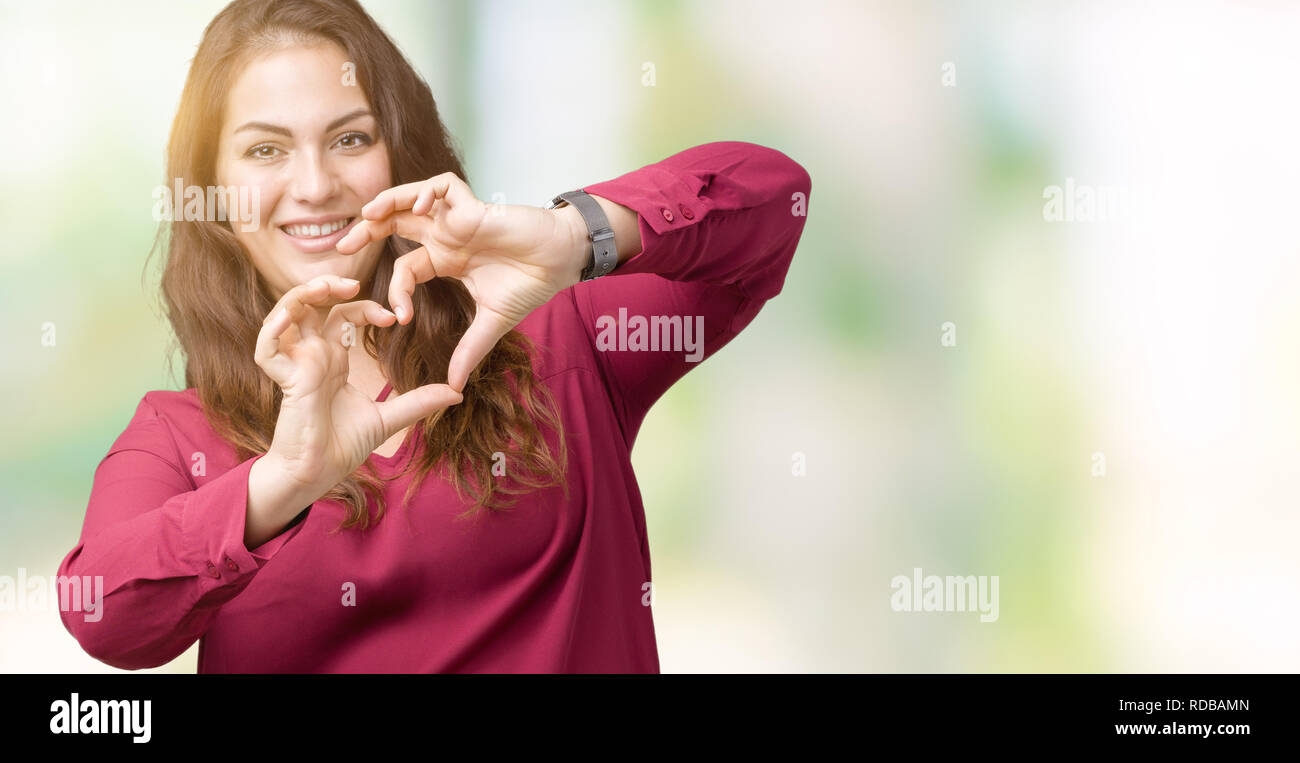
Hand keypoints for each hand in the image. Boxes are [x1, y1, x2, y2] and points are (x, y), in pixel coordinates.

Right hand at [253, 274, 462, 494]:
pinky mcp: (285, 381)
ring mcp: (296, 366)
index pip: (343, 317)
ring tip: (324, 287)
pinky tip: (290, 317)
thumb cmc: (342, 446)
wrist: (317, 474)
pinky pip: (268, 349)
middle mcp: (312, 356)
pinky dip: (273, 330)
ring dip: (300, 296)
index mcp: (333, 360)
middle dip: (327, 287)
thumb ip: (419, 401)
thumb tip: (457, 393)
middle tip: (353, 283)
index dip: (364, 308)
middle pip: (311, 306)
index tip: (393, 318)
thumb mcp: (390, 418)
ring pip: (286, 316)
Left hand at [335, 172, 588, 390]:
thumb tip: (453, 388)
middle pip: (395, 225)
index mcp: (448, 260)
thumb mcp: (492, 323)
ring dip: (386, 204)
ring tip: (367, 215)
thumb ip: (469, 350)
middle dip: (367, 231)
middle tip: (341, 246)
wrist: (561, 264)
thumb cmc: (531, 285)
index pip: (407, 268)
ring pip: (410, 199)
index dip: (397, 290)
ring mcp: (458, 218)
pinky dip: (425, 191)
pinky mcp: (473, 205)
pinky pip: (442, 186)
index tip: (400, 317)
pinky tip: (419, 208)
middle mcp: (447, 236)